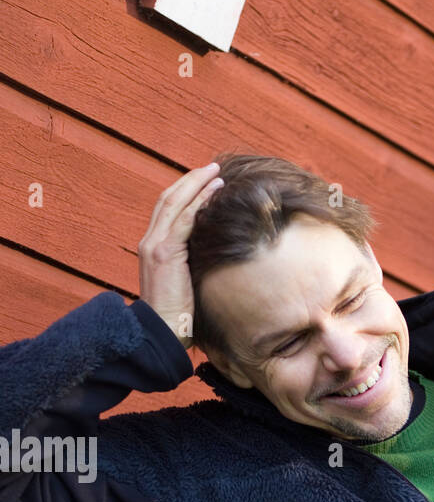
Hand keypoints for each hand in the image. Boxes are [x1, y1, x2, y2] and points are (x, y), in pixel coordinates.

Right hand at [138, 162, 223, 348]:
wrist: (159, 332)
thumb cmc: (174, 316)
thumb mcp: (180, 284)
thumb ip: (187, 265)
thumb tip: (208, 256)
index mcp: (152, 247)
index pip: (167, 210)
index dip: (185, 192)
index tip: (204, 182)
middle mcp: (149, 241)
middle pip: (168, 198)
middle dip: (191, 180)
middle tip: (212, 168)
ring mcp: (155, 245)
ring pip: (175, 202)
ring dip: (197, 184)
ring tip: (216, 173)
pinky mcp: (165, 252)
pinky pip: (183, 219)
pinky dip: (199, 201)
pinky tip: (214, 192)